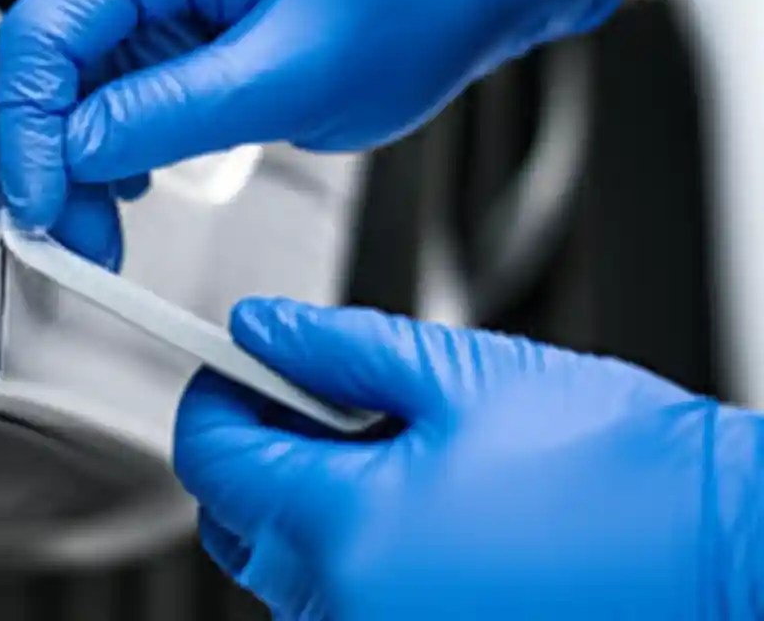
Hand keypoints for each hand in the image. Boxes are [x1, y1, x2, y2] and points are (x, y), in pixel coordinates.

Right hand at [0, 0, 639, 265]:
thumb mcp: (292, 67)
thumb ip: (174, 110)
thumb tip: (80, 151)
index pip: (45, 32)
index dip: (26, 130)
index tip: (41, 206)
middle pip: (50, 66)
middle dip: (49, 160)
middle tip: (73, 239)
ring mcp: (169, 2)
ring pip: (80, 91)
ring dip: (80, 167)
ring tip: (103, 233)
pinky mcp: (190, 39)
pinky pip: (126, 97)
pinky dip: (117, 153)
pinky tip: (130, 191)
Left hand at [174, 298, 761, 618]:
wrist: (724, 556)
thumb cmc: (617, 472)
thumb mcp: (458, 373)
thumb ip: (334, 348)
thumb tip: (262, 330)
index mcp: (343, 530)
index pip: (211, 459)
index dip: (215, 397)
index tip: (236, 365)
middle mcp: (347, 611)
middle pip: (238, 519)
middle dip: (261, 449)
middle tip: (322, 395)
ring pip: (290, 565)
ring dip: (310, 500)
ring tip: (396, 448)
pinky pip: (345, 603)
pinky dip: (355, 552)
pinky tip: (421, 507)